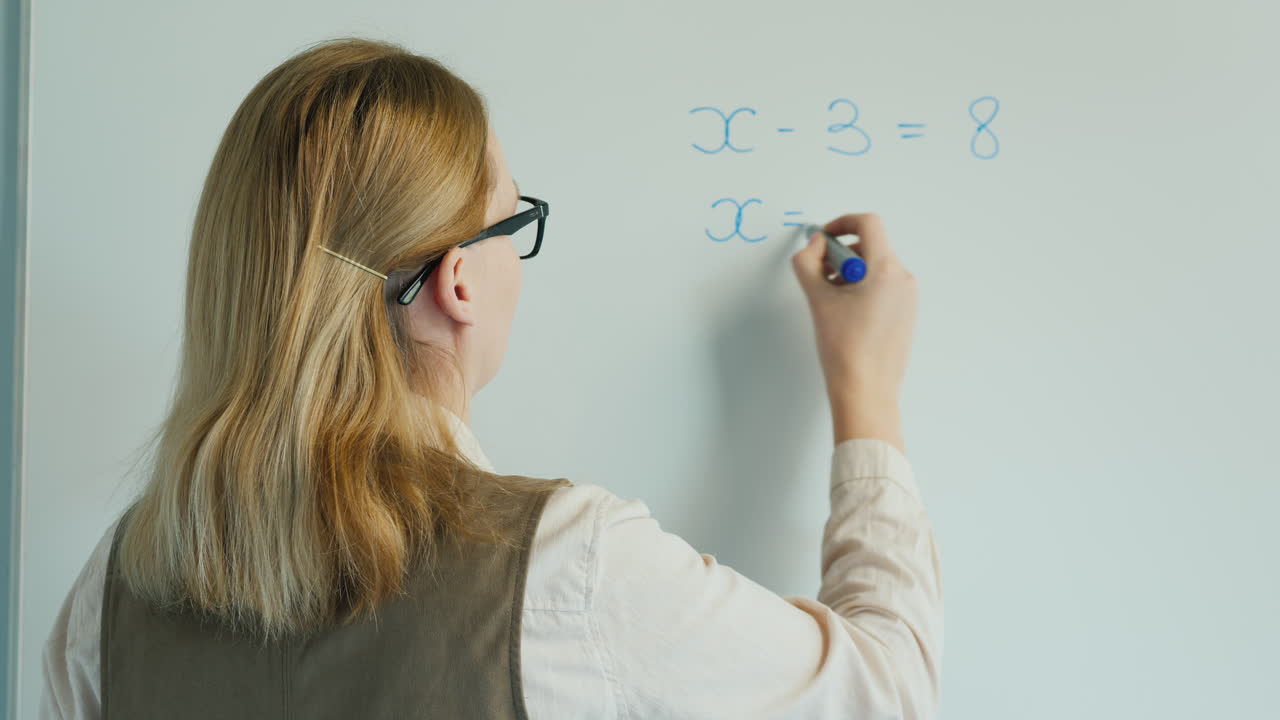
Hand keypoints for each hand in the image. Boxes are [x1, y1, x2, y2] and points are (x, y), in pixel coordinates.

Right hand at [791, 213, 917, 415]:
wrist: (867, 392)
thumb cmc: (845, 350)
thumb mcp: (817, 299)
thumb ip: (807, 262)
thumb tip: (813, 245)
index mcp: (885, 271)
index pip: (868, 224)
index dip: (842, 223)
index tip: (823, 238)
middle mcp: (903, 279)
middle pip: (871, 246)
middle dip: (842, 254)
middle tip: (820, 274)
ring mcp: (908, 298)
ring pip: (876, 267)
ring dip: (850, 273)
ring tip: (831, 300)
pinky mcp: (906, 314)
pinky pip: (884, 287)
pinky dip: (863, 288)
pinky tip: (845, 313)